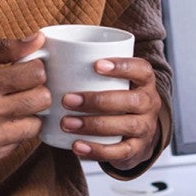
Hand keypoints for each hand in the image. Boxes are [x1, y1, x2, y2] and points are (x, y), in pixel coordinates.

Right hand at [0, 34, 51, 170]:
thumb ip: (2, 47)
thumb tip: (39, 39)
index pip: (36, 74)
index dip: (35, 68)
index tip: (25, 69)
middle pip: (42, 99)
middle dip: (37, 90)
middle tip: (22, 88)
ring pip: (36, 125)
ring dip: (28, 114)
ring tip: (12, 106)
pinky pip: (19, 143)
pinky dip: (14, 132)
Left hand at [64, 55, 162, 169]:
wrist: (134, 134)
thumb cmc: (113, 99)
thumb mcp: (112, 82)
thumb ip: (90, 67)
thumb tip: (45, 43)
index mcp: (144, 81)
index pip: (141, 69)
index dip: (122, 66)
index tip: (95, 65)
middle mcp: (149, 103)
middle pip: (131, 100)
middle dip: (98, 100)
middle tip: (67, 99)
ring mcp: (145, 127)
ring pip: (125, 125)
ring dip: (93, 125)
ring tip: (66, 123)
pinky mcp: (136, 150)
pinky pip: (119, 152)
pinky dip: (97, 150)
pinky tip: (76, 146)